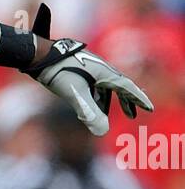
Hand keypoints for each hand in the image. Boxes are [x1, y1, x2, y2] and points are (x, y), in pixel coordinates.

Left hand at [26, 4, 151, 137]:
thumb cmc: (58, 71)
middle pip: (118, 86)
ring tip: (104, 117)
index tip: (149, 108)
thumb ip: (90, 113)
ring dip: (107, 101)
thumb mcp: (75, 94)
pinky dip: (94, 97)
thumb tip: (103, 133)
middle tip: (133, 115)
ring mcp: (88, 68)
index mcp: (104, 72)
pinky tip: (87, 105)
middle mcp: (99, 68)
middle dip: (126, 101)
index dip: (138, 99)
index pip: (127, 87)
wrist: (39, 55)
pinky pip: (91, 85)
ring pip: (103, 87)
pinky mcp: (76, 70)